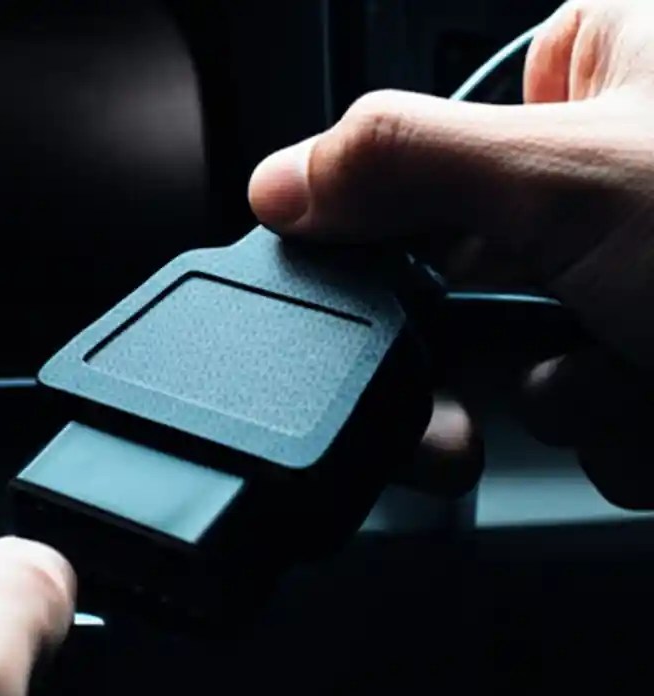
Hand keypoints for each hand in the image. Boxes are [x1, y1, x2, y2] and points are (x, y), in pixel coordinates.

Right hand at [248, 0, 653, 507]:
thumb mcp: (573, 180)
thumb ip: (399, 163)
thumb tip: (282, 177)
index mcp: (623, 61)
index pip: (441, 123)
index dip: (397, 205)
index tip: (367, 261)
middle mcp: (639, 163)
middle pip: (475, 255)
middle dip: (496, 330)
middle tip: (511, 346)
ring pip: (532, 348)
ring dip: (573, 390)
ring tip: (652, 375)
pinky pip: (595, 405)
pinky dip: (626, 430)